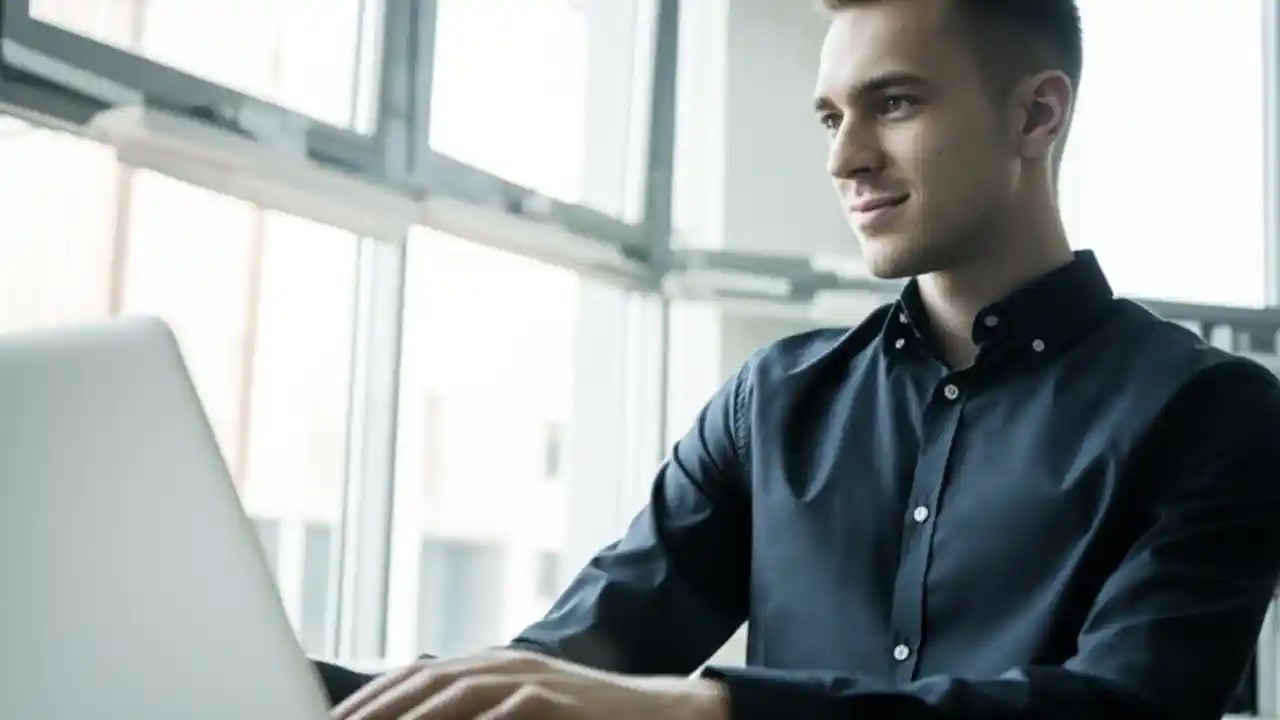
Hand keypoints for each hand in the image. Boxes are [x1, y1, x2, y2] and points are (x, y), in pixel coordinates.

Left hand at [330, 648, 729, 719]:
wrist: (659, 714)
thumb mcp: (526, 709)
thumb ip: (480, 713)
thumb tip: (427, 719)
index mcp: (491, 665)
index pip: (415, 678)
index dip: (370, 700)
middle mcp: (505, 665)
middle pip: (423, 683)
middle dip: (373, 710)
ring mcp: (530, 680)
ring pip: (453, 694)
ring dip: (406, 718)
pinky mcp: (552, 702)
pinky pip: (500, 716)